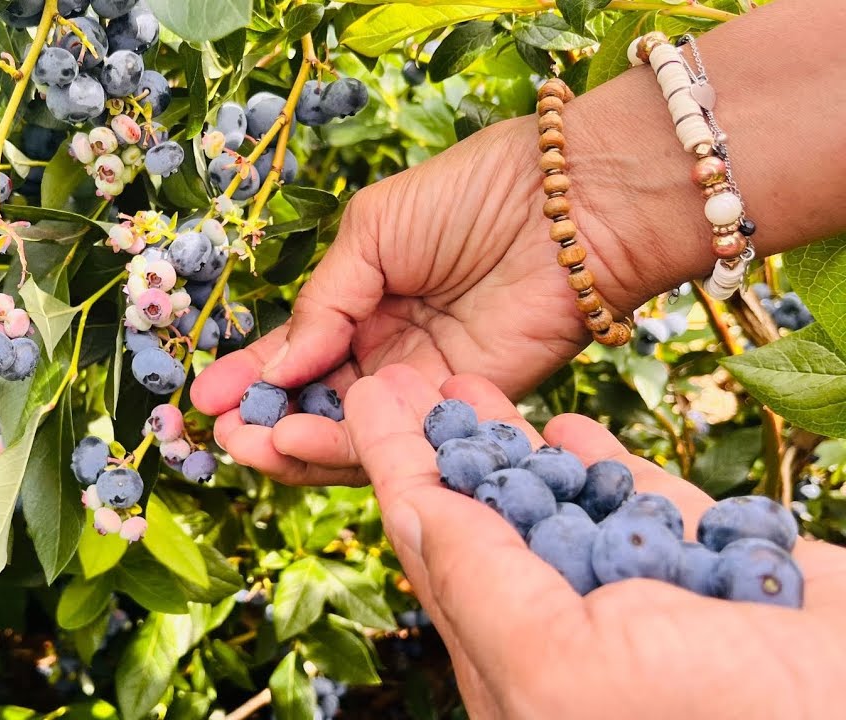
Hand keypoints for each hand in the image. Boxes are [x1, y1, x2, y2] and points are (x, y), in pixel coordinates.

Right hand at [192, 115, 645, 485]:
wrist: (569, 203)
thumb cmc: (471, 196)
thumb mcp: (371, 234)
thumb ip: (324, 303)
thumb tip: (277, 371)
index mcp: (364, 305)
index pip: (296, 354)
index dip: (251, 378)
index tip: (205, 400)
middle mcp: (389, 354)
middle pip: (315, 404)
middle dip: (262, 420)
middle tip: (217, 433)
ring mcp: (424, 386)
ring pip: (348, 432)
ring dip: (290, 442)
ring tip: (242, 445)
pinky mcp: (463, 411)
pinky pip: (394, 438)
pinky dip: (341, 445)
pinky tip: (292, 439)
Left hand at [346, 367, 845, 718]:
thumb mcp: (563, 665)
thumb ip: (479, 585)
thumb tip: (415, 511)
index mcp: (518, 675)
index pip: (437, 553)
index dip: (394, 469)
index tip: (359, 400)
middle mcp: (569, 643)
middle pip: (484, 524)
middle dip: (437, 448)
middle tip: (395, 376)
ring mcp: (646, 605)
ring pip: (556, 508)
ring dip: (507, 444)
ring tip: (461, 381)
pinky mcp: (715, 577)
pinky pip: (640, 511)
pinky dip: (599, 466)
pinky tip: (562, 430)